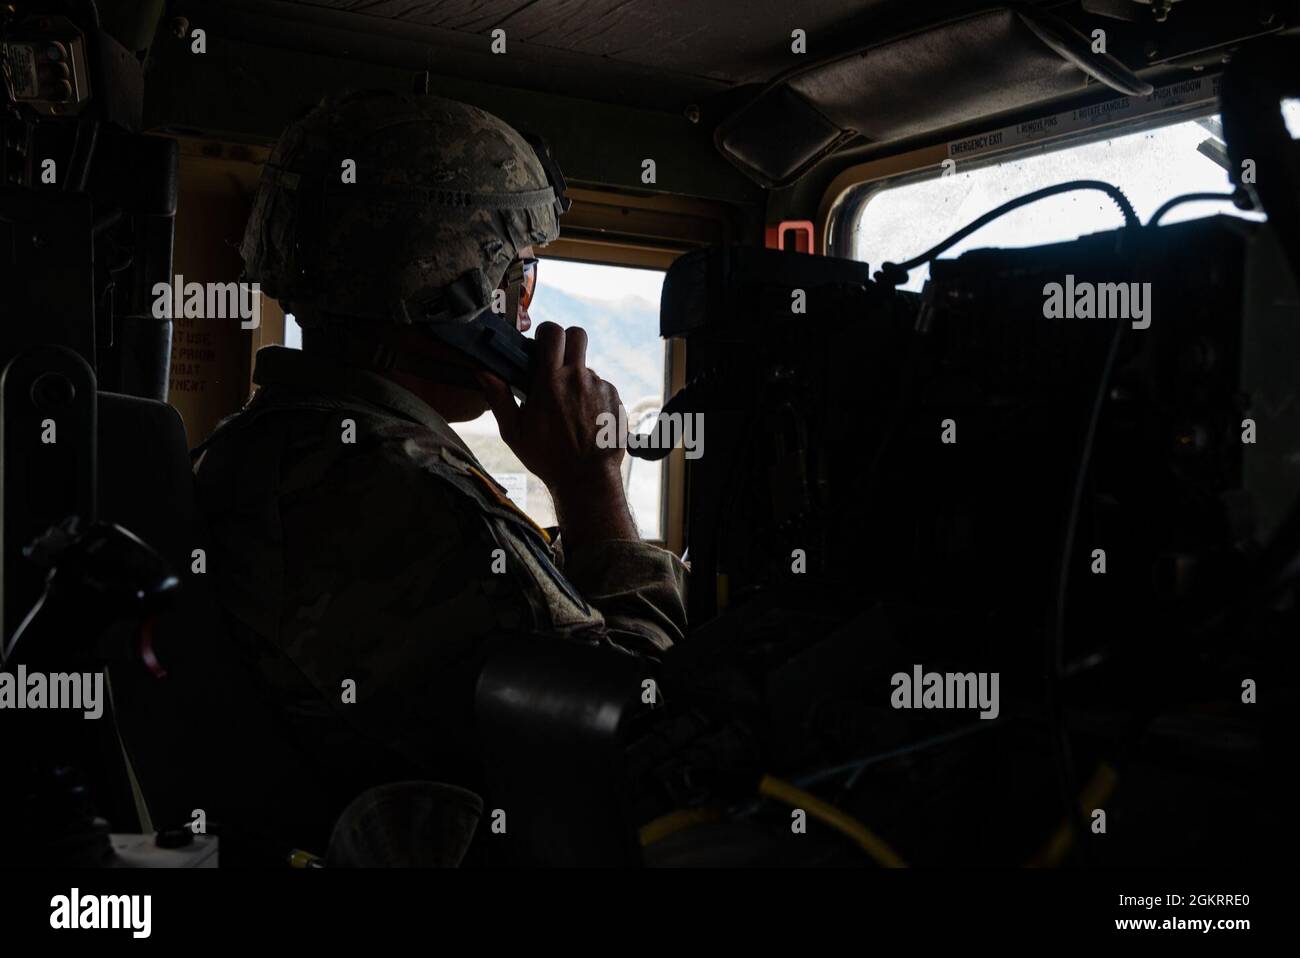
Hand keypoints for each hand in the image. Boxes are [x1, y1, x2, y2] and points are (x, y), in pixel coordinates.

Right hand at [477, 322, 625, 497]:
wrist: (586, 479)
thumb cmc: (547, 457)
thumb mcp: (514, 431)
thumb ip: (499, 398)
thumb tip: (483, 372)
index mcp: (550, 381)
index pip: (552, 332)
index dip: (546, 333)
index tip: (541, 345)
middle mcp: (578, 378)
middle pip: (577, 335)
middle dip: (566, 342)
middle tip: (557, 361)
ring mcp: (600, 388)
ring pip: (587, 367)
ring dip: (577, 378)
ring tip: (569, 407)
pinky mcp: (615, 400)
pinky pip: (601, 388)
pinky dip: (592, 397)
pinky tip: (584, 419)